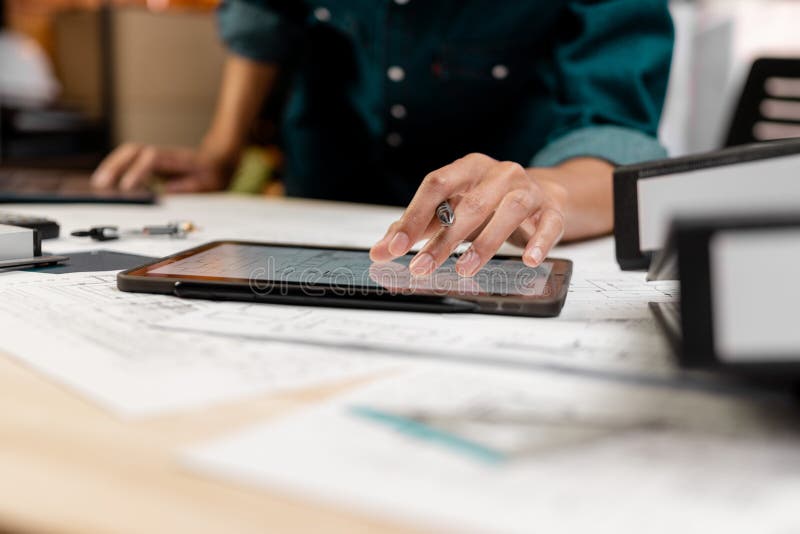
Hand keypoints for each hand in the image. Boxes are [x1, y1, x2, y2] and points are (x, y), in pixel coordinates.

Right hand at [91, 144, 231, 192]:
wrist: (216, 160)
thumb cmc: (212, 173)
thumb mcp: (208, 184)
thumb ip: (190, 187)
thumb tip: (167, 191)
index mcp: (177, 159)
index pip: (152, 158)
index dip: (138, 171)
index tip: (127, 187)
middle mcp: (162, 154)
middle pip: (133, 151)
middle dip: (115, 166)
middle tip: (101, 184)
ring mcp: (154, 156)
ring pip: (127, 154)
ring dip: (111, 166)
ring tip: (99, 183)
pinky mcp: (149, 162)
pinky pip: (128, 161)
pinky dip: (115, 169)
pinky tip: (108, 182)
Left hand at [370, 153, 567, 276]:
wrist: (540, 193)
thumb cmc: (487, 202)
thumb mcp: (449, 209)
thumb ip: (415, 228)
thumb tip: (379, 251)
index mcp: (467, 168)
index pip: (435, 185)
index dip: (414, 217)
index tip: (396, 247)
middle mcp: (498, 173)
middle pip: (469, 204)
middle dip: (444, 240)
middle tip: (422, 267)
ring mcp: (528, 189)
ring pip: (509, 211)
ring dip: (485, 243)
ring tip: (465, 269)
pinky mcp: (551, 209)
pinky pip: (549, 224)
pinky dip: (539, 242)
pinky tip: (528, 260)